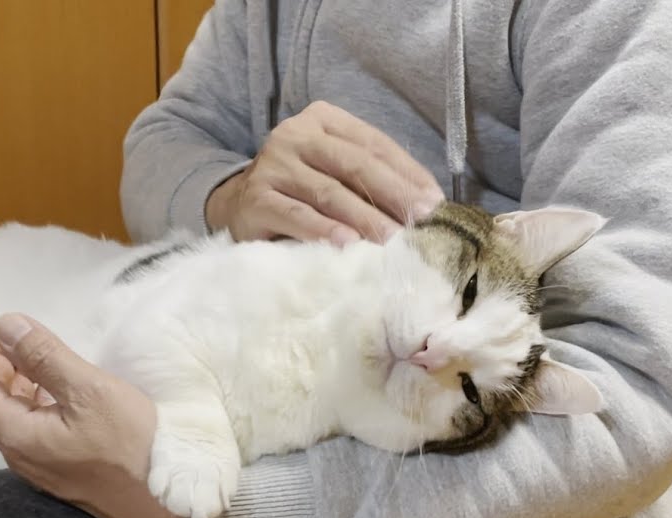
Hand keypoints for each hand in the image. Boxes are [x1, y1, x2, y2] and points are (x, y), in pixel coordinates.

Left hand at [0, 313, 182, 517]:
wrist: (168, 504)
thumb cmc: (131, 444)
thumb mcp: (90, 389)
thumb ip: (44, 355)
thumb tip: (7, 325)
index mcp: (16, 434)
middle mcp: (19, 453)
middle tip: (8, 328)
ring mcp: (40, 464)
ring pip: (11, 413)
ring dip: (13, 377)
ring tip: (30, 348)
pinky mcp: (62, 467)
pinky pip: (32, 425)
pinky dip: (33, 395)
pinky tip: (53, 383)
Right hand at [205, 100, 443, 245]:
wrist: (238, 204)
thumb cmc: (300, 189)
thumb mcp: (334, 169)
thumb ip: (370, 174)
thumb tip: (425, 202)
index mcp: (322, 119)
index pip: (373, 144)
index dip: (407, 172)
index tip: (434, 201)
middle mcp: (294, 135)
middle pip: (354, 165)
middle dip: (393, 195)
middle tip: (421, 221)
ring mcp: (273, 166)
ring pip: (329, 193)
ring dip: (365, 218)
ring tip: (393, 240)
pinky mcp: (256, 199)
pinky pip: (297, 216)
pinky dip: (325, 230)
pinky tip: (349, 244)